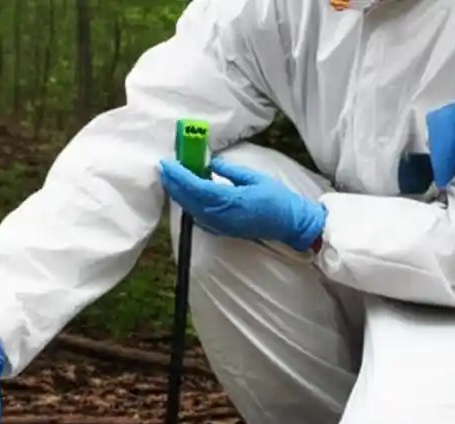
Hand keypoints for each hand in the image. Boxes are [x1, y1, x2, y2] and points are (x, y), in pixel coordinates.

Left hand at [158, 156, 326, 251]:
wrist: (290, 225)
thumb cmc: (277, 200)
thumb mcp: (254, 178)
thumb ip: (230, 171)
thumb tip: (211, 163)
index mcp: (228, 200)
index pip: (195, 187)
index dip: (178, 175)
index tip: (166, 163)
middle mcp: (220, 216)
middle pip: (187, 199)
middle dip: (173, 183)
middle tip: (164, 168)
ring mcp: (220, 226)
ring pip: (190, 209)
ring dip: (179, 194)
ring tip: (170, 178)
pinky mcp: (222, 231)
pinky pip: (198, 217)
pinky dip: (189, 204)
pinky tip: (186, 194)